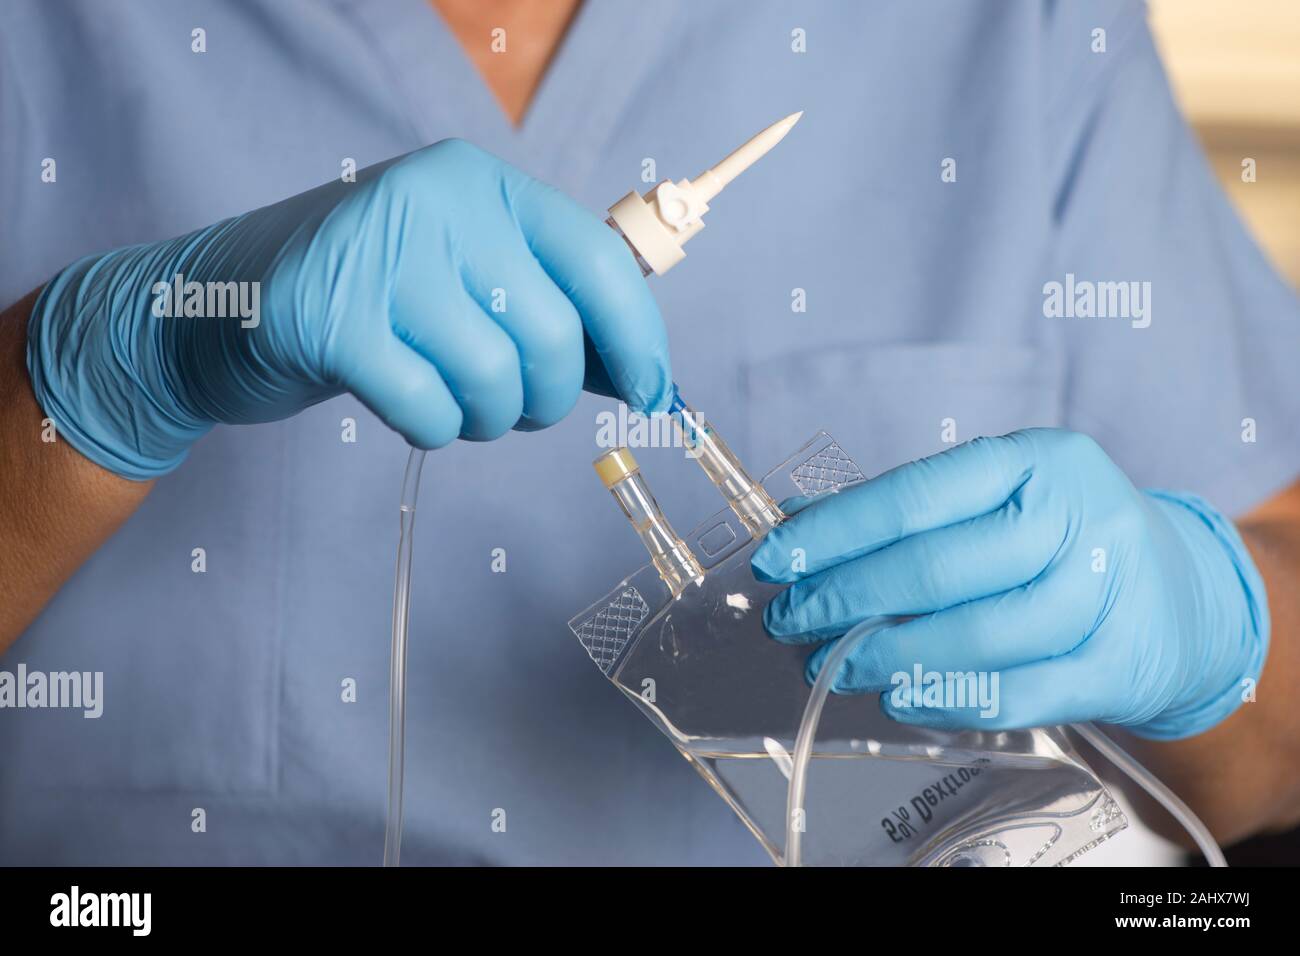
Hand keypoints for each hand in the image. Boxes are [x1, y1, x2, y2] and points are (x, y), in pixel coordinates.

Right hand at [27, 139, 670, 477]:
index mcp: (483, 184)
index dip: (639, 338)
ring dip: (487, 420)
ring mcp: (379, 254)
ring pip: (495, 379)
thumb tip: (644, 374)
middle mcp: (436, 200)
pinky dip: (432, 431)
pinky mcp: (331, 318)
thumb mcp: (465, 276)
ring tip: (456, 405)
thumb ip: (549, 308)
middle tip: (516, 407)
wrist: (221, 303)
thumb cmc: (370, 297)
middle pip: (552, 335)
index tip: (655, 393)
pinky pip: (430, 410)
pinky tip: (407, 408)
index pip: (598, 261)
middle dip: (547, 399)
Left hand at [751, 429, 1267, 737]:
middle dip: (845, 601)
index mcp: (1035, 460)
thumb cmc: (1062, 538)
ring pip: (976, 635)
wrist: (1183, 595)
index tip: (775, 561)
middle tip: (791, 624)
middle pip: (937, 569)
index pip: (912, 496)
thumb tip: (796, 527)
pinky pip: (1018, 692)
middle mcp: (1077, 517)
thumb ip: (905, 513)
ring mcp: (1106, 591)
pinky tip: (899, 697)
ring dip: (887, 658)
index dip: (834, 533)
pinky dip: (947, 699)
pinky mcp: (1120, 663)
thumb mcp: (997, 499)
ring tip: (834, 665)